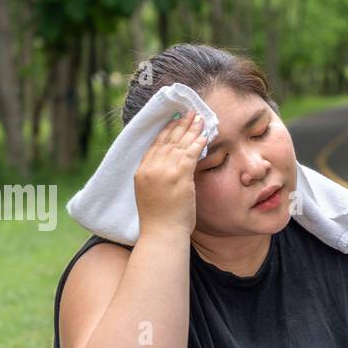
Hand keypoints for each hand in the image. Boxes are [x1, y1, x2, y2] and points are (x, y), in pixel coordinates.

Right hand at [134, 109, 207, 239]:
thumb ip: (159, 179)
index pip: (155, 145)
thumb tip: (171, 171)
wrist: (162, 235)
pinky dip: (198, 143)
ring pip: (179, 144)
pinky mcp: (179, 176)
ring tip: (200, 119)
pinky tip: (205, 135)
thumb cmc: (160, 221)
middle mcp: (151, 168)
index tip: (175, 120)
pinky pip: (190, 154)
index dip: (166, 131)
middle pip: (167, 140)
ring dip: (191, 129)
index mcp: (142, 172)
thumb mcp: (153, 195)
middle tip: (190, 113)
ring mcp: (164, 171)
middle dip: (180, 124)